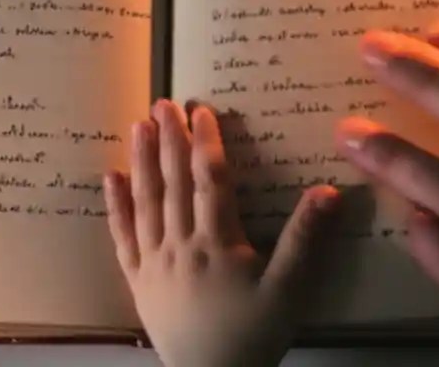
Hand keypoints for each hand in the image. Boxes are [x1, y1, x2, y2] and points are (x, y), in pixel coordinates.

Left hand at [104, 99, 338, 366]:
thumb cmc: (253, 336)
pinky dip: (115, 205)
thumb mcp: (288, 290)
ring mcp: (153, 262)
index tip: (201, 109)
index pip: (210, 180)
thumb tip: (327, 190)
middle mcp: (180, 245)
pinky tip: (110, 177)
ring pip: (145, 202)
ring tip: (138, 125)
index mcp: (216, 243)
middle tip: (164, 102)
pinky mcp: (137, 280)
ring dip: (142, 160)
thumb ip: (304, 239)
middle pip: (173, 182)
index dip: (206, 141)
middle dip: (170, 139)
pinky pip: (122, 236)